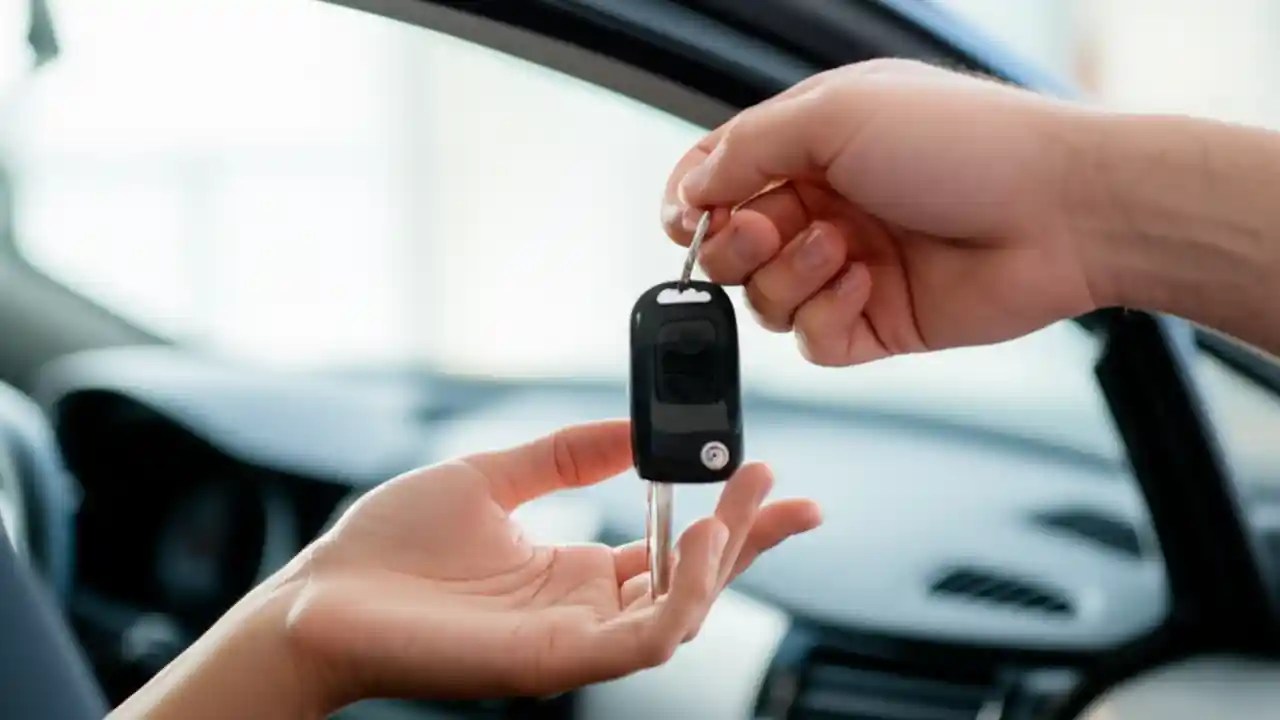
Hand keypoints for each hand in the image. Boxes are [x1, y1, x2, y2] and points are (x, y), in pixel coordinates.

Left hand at [113, 420, 820, 718]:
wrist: (318, 598)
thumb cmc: (389, 547)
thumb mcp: (493, 477)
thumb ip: (566, 456)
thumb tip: (635, 428)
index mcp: (571, 574)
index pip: (672, 549)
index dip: (728, 518)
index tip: (766, 475)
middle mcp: (582, 612)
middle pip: (692, 584)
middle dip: (748, 539)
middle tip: (784, 490)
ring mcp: (571, 642)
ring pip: (680, 616)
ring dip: (722, 565)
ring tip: (736, 509)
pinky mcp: (552, 663)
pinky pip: (641, 640)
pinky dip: (681, 596)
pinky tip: (696, 542)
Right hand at [662, 59, 1102, 365]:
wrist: (1062, 210)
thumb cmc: (964, 142)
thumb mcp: (836, 113)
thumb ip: (748, 148)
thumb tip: (691, 188)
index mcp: (812, 145)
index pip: (719, 176)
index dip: (692, 202)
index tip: (689, 219)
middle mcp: (825, 205)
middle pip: (731, 246)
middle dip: (735, 246)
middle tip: (764, 231)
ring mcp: (849, 266)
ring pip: (766, 299)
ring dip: (790, 277)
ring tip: (845, 249)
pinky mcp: (877, 321)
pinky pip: (813, 340)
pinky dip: (827, 315)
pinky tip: (868, 283)